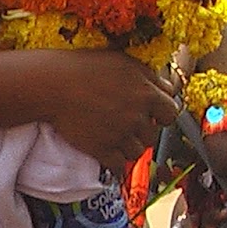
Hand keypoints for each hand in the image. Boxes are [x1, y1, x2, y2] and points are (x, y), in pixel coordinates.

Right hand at [45, 50, 177, 165]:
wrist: (55, 84)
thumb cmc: (86, 67)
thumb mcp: (124, 62)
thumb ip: (148, 76)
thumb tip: (166, 87)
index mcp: (147, 92)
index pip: (171, 111)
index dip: (162, 113)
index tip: (152, 114)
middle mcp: (138, 115)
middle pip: (153, 134)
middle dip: (143, 131)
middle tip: (128, 125)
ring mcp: (121, 134)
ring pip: (138, 152)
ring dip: (129, 147)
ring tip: (116, 137)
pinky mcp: (103, 150)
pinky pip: (119, 166)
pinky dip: (115, 162)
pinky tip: (108, 154)